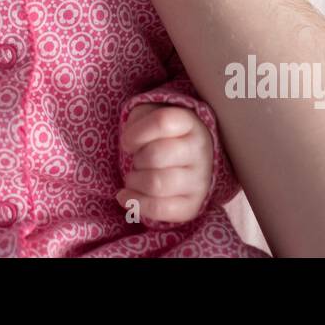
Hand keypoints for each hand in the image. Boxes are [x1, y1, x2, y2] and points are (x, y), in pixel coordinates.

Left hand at [116, 103, 213, 222]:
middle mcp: (199, 151)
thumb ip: (137, 122)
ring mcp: (199, 180)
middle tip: (137, 161)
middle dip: (136, 159)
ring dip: (133, 181)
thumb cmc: (160, 134)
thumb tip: (129, 146)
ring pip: (156, 184)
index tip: (128, 142)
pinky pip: (160, 209)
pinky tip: (124, 196)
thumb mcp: (149, 115)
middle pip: (155, 155)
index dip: (136, 133)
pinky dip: (136, 203)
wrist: (186, 158)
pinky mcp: (192, 205)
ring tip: (132, 178)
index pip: (162, 122)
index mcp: (190, 122)